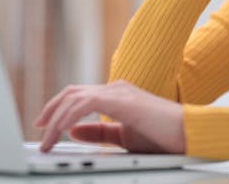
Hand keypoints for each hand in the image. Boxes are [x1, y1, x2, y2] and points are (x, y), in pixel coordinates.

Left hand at [33, 80, 184, 153]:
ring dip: (56, 118)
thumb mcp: (125, 138)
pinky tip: (62, 129)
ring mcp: (118, 92)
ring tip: (46, 137)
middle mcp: (115, 89)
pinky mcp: (122, 100)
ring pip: (75, 98)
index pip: (79, 96)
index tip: (46, 126)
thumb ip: (100, 133)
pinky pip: (87, 104)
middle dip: (51, 110)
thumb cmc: (164, 137)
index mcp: (116, 96)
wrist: (190, 135)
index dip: (59, 109)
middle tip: (39, 128)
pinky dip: (70, 116)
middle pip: (72, 92)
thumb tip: (74, 131)